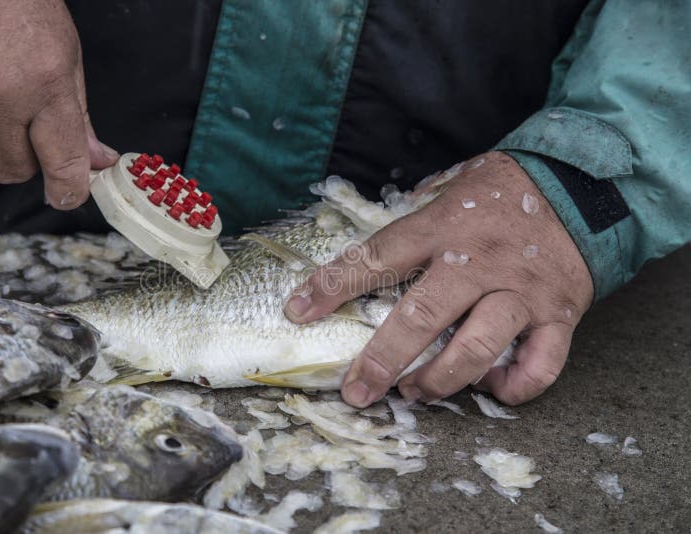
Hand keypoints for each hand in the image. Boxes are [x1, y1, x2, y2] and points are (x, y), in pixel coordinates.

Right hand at [0, 0, 117, 207]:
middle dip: (20, 156)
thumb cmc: (12, 2)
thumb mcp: (63, 52)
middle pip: (10, 170)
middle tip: (18, 121)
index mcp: (43, 82)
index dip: (68, 188)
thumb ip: (78, 115)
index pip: (62, 161)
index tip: (67, 196)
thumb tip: (96, 162)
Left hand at [284, 151, 593, 406]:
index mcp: (444, 226)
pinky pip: (540, 365)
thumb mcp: (453, 182)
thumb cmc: (504, 189)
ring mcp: (521, 290)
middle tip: (356, 391)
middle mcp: (478, 261)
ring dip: (439, 381)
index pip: (377, 257)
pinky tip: (492, 388)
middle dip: (381, 360)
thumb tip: (373, 241)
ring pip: (476, 349)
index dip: (333, 285)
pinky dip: (513, 387)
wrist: (582, 184)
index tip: (298, 311)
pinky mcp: (559, 313)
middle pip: (421, 317)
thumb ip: (414, 212)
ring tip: (415, 392)